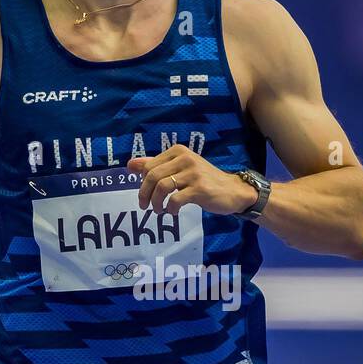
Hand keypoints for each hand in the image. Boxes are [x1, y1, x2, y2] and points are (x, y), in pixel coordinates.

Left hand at [128, 146, 256, 215]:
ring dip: (156, 203)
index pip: (149, 166)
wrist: (232, 191)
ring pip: (162, 188)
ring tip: (159, 210)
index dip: (142, 183)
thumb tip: (130, 164)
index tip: (146, 194)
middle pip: (152, 176)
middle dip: (144, 194)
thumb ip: (155, 165)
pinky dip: (170, 208)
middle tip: (146, 206)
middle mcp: (185, 158)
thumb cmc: (204, 181)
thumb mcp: (179, 169)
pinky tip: (173, 212)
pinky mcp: (200, 189)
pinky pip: (175, 199)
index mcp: (178, 151)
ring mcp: (193, 173)